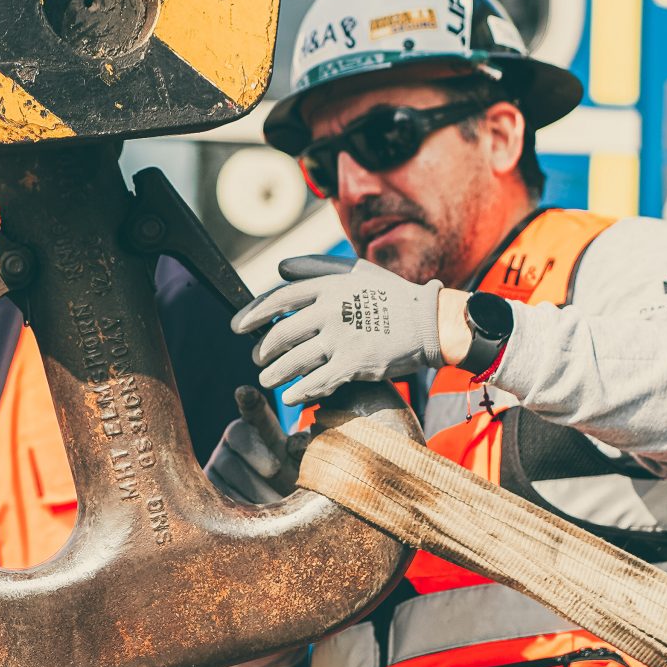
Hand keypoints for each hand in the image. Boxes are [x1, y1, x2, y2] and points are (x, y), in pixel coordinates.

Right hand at [205, 386, 296, 505]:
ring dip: (254, 485)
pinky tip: (255, 515)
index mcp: (260, 423)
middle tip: (276, 469)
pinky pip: (219, 493)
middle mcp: (234, 436)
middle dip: (258, 453)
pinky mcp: (208, 485)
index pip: (254, 408)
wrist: (276, 505)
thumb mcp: (301, 463)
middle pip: (239, 437)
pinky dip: (238, 505)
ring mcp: (218, 459)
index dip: (249, 399)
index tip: (245, 392)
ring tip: (276, 502)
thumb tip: (297, 445)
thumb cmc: (294, 475)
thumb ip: (302, 451)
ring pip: (229, 467)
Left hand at [231, 255, 441, 406]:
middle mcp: (331, 310)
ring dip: (275, 374)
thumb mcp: (355, 272)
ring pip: (294, 360)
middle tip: (257, 360)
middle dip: (263, 350)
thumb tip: (279, 268)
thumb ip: (316, 268)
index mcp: (329, 287)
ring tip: (267, 381)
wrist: (429, 322)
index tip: (237, 327)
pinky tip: (290, 398)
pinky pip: (318, 381)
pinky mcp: (356, 363)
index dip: (253, 314)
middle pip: (281, 333)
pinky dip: (300, 392)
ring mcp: (343, 338)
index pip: (279, 300)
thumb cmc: (391, 296)